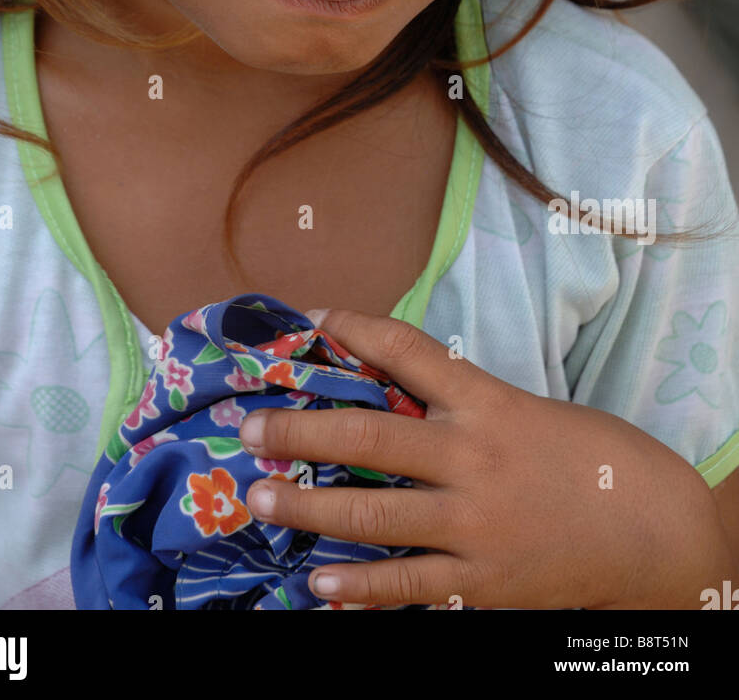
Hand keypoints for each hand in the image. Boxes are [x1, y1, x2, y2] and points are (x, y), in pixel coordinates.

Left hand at [238, 308, 724, 608]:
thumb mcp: (533, 411)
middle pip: (369, 434)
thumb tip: (400, 392)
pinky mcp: (484, 583)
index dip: (357, 329)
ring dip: (308, 505)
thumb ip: (468, 406)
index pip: (411, 352)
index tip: (313, 317)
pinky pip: (408, 586)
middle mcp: (474, 459)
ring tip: (258, 496)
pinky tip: (319, 583)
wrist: (657, 533)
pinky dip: (360, 587)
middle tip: (248, 425)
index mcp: (490, 404)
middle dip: (300, 428)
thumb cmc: (596, 461)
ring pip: (372, 513)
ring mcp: (475, 525)